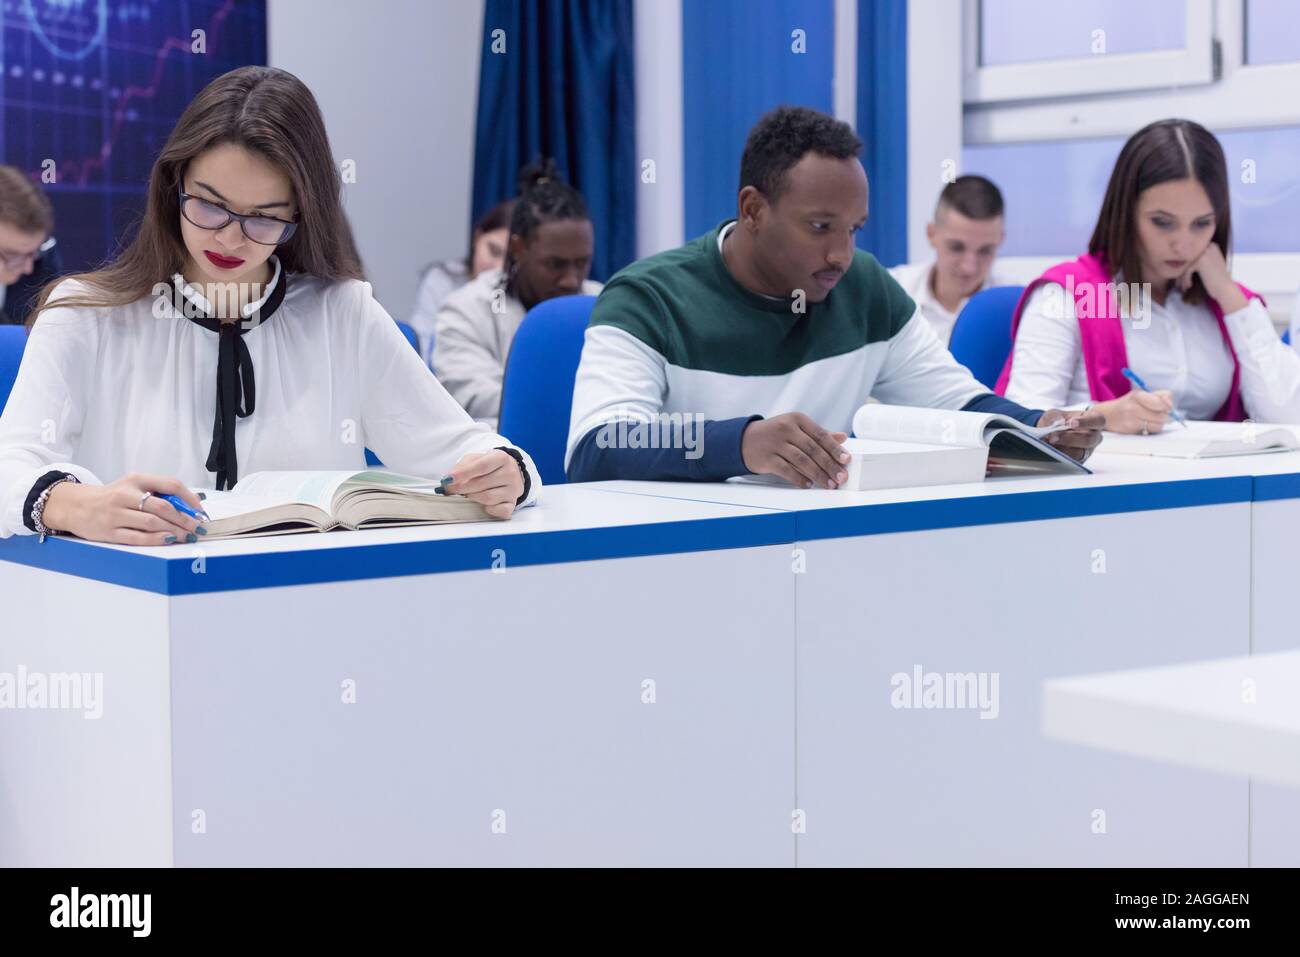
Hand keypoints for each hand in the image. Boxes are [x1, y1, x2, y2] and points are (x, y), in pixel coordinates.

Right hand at [41, 472, 206, 545]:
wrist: (75, 505)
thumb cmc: (112, 497)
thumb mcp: (133, 486)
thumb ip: (157, 493)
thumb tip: (189, 507)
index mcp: (136, 479)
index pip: (170, 484)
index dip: (190, 499)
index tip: (200, 511)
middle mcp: (125, 495)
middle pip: (163, 507)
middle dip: (185, 519)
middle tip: (198, 527)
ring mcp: (116, 514)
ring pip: (152, 523)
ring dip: (175, 531)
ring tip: (187, 536)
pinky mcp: (109, 531)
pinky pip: (138, 537)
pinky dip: (157, 540)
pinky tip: (169, 540)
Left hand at [443, 450, 524, 518]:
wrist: (508, 472)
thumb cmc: (488, 467)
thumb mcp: (475, 459)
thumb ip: (462, 467)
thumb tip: (449, 480)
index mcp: (501, 458)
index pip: (482, 466)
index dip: (464, 473)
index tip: (449, 480)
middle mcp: (510, 473)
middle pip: (482, 483)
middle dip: (463, 488)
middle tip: (451, 489)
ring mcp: (513, 489)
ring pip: (488, 498)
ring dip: (473, 497)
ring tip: (468, 494)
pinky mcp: (513, 502)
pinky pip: (501, 511)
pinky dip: (490, 510)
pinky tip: (484, 505)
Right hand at [740, 413, 850, 488]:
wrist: (744, 440)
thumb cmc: (775, 434)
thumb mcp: (796, 428)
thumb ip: (819, 434)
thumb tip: (842, 438)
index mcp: (797, 419)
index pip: (820, 435)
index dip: (834, 448)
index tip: (846, 460)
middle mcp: (786, 429)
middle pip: (813, 449)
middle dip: (829, 465)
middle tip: (840, 477)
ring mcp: (775, 443)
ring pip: (801, 460)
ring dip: (817, 474)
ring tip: (828, 484)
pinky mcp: (766, 458)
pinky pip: (786, 470)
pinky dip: (799, 479)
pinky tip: (808, 484)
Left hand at [1037, 407, 1104, 462]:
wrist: (1052, 432)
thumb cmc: (1059, 420)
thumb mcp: (1054, 414)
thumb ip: (1054, 418)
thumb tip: (1054, 427)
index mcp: (1094, 419)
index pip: (1097, 420)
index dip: (1085, 422)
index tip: (1072, 423)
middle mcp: (1095, 435)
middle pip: (1088, 439)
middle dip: (1068, 439)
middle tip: (1052, 438)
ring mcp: (1088, 449)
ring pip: (1078, 453)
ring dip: (1061, 450)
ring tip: (1048, 445)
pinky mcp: (1079, 460)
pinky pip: (1070, 461)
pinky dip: (1058, 456)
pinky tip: (1049, 452)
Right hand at [1093, 390, 1174, 434]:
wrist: (1107, 415)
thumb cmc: (1128, 404)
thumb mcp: (1141, 394)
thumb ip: (1159, 397)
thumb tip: (1171, 408)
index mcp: (1138, 395)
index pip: (1162, 400)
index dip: (1168, 405)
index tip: (1168, 407)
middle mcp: (1133, 407)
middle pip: (1162, 415)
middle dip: (1166, 416)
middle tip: (1161, 414)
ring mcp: (1132, 420)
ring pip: (1158, 425)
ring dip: (1159, 424)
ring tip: (1151, 420)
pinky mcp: (1131, 431)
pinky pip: (1150, 431)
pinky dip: (1151, 429)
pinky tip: (1145, 425)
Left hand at [1177, 243, 1245, 312]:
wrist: (1225, 289)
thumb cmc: (1217, 279)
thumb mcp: (1209, 264)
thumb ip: (1198, 258)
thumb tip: (1180, 259)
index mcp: (1212, 246)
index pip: (1192, 253)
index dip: (1186, 265)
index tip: (1183, 276)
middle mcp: (1209, 247)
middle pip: (1188, 259)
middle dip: (1182, 272)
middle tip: (1179, 283)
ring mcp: (1204, 253)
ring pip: (1186, 265)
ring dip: (1182, 277)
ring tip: (1183, 286)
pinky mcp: (1200, 262)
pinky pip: (1186, 270)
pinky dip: (1186, 279)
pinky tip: (1189, 286)